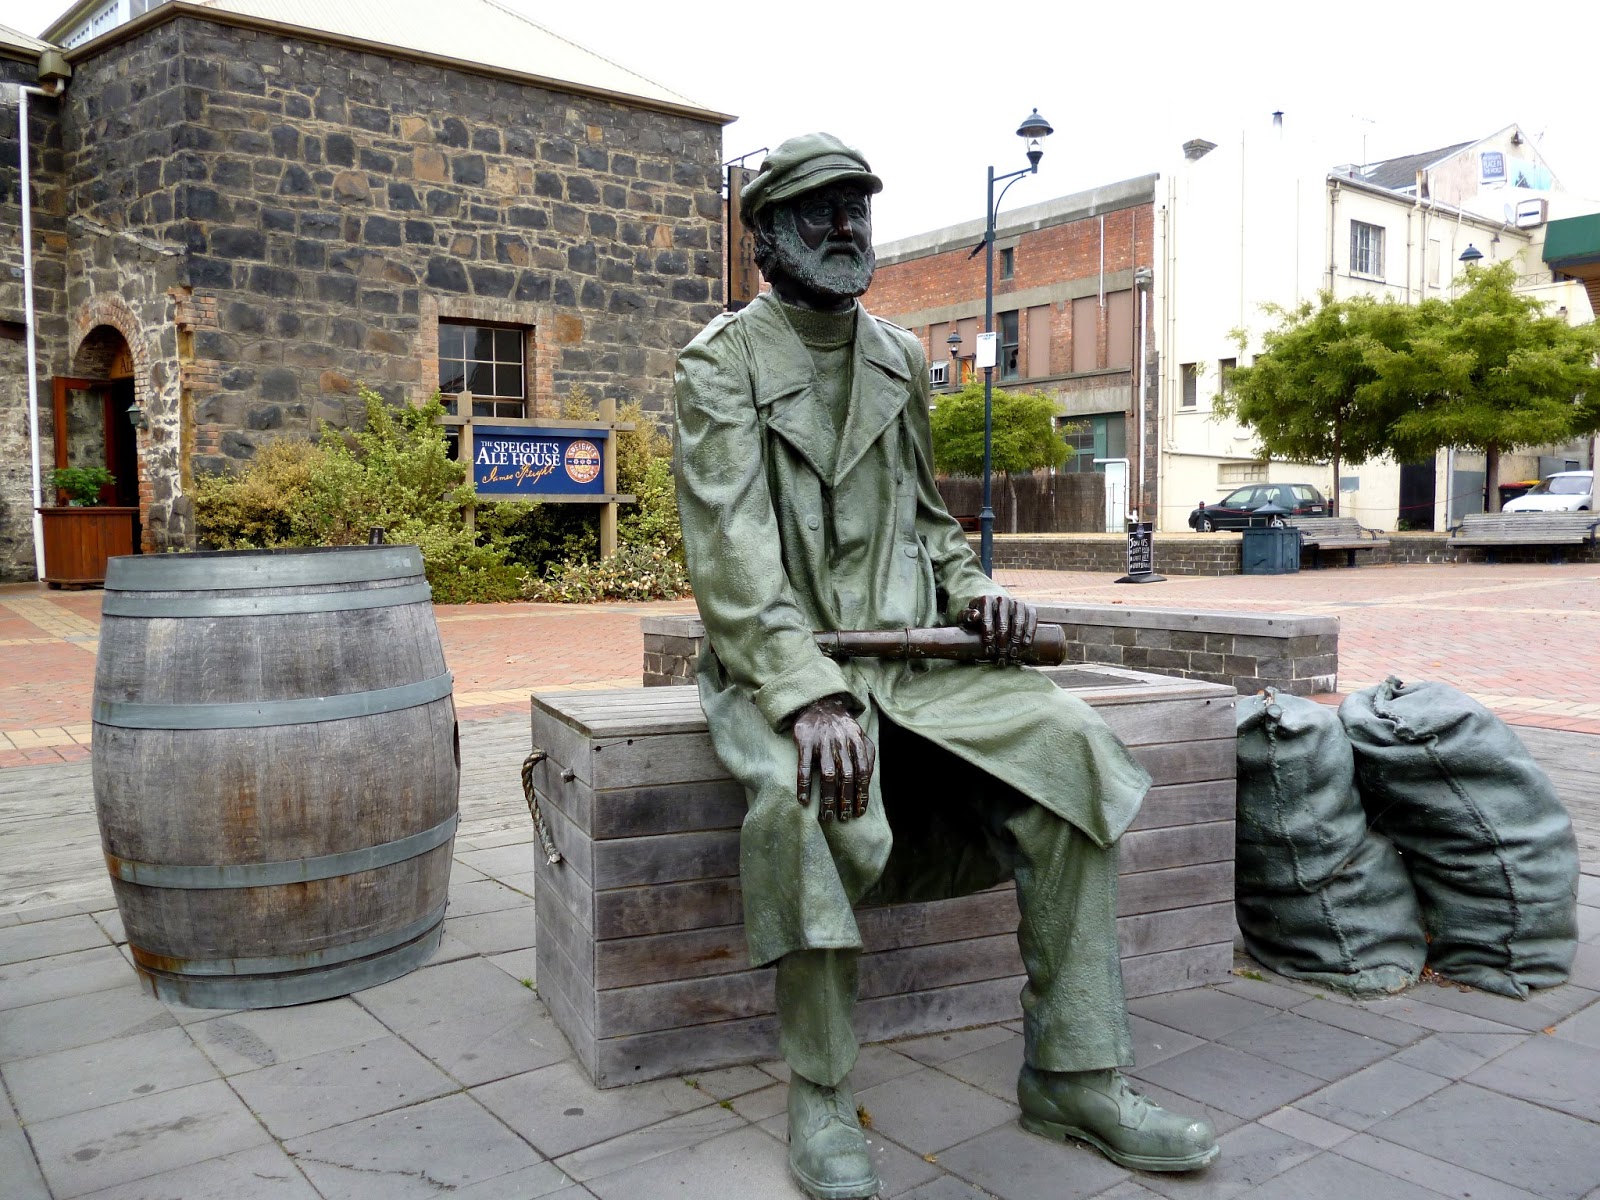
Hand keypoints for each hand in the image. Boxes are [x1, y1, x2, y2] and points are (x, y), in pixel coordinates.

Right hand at [792, 696, 874, 821]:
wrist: (819, 702)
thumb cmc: (841, 725)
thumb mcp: (859, 734)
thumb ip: (867, 754)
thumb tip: (868, 780)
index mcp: (857, 740)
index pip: (863, 771)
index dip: (862, 793)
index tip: (859, 812)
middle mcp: (841, 741)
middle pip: (846, 775)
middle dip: (846, 799)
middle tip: (844, 818)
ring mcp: (822, 741)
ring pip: (827, 773)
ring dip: (828, 796)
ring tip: (828, 815)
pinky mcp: (805, 741)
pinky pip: (804, 766)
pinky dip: (804, 784)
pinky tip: (804, 800)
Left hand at [962, 595, 1037, 665]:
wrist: (994, 610)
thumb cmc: (977, 618)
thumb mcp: (967, 618)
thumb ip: (967, 616)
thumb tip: (975, 616)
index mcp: (986, 600)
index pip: (987, 620)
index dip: (988, 637)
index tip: (989, 652)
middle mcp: (1002, 599)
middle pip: (1003, 624)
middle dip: (1002, 644)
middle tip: (1001, 658)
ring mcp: (1016, 603)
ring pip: (1018, 622)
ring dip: (1016, 640)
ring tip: (1013, 654)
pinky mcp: (1028, 607)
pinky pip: (1031, 618)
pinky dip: (1030, 631)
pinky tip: (1026, 644)